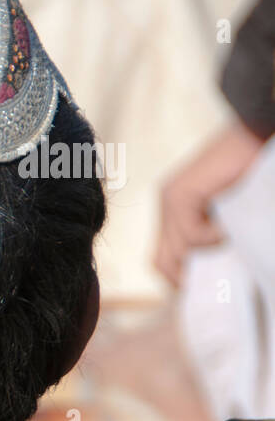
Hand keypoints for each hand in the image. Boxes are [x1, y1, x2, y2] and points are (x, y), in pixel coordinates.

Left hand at [154, 120, 263, 287]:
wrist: (259, 129)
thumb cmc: (256, 172)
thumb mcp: (233, 213)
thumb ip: (217, 235)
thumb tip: (215, 274)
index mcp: (176, 210)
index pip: (163, 258)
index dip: (181, 279)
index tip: (208, 291)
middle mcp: (167, 205)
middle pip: (161, 262)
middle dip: (186, 280)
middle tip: (217, 285)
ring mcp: (170, 198)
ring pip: (177, 251)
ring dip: (208, 255)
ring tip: (232, 244)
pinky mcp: (181, 193)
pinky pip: (192, 234)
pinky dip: (214, 237)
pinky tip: (232, 225)